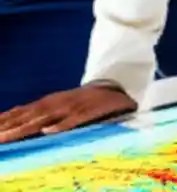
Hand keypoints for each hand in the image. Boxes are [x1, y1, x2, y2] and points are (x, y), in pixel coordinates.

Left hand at [0, 84, 135, 142]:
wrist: (116, 90)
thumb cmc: (85, 100)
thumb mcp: (60, 103)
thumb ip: (39, 110)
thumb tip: (13, 115)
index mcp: (49, 102)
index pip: (22, 112)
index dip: (5, 120)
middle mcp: (57, 103)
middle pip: (29, 116)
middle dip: (9, 126)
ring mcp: (72, 107)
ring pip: (45, 118)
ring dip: (25, 127)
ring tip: (8, 136)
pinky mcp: (88, 111)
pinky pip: (73, 120)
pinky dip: (61, 125)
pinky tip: (48, 130)